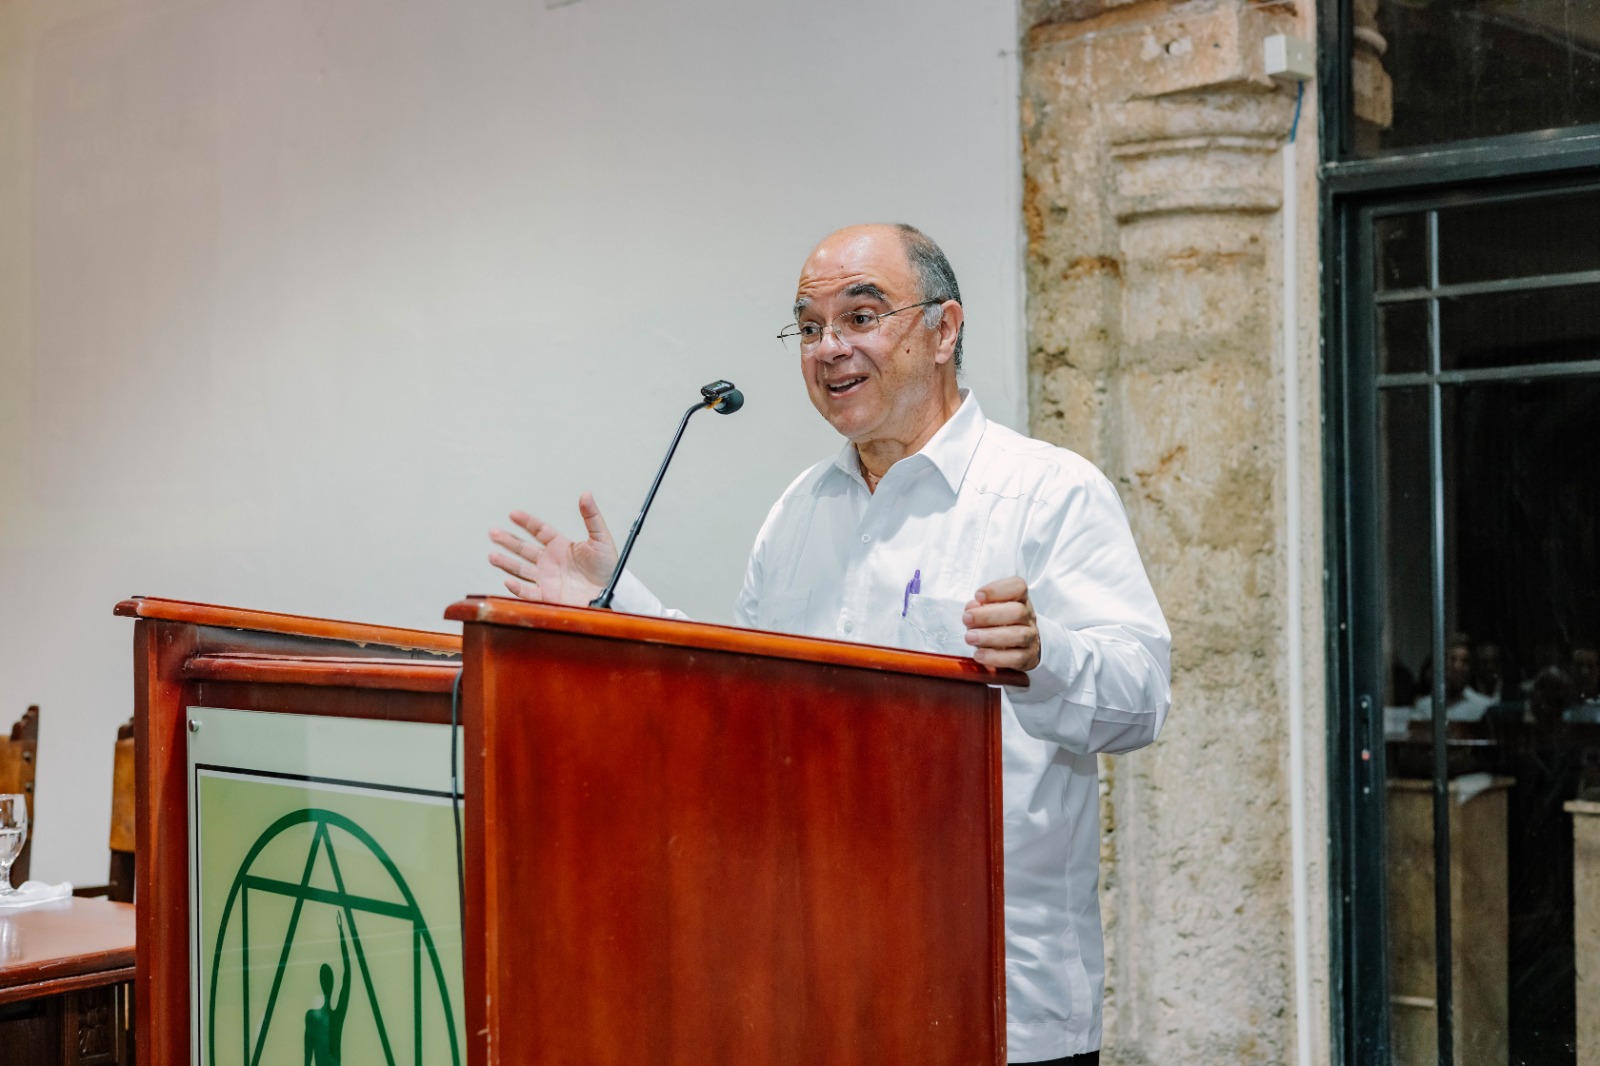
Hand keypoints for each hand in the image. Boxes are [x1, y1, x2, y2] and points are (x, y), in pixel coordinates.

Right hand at [488, 492, 618, 605]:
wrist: (612, 594)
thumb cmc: (609, 568)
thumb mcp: (601, 539)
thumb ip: (592, 517)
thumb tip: (586, 494)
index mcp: (561, 546)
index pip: (539, 531)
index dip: (526, 522)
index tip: (513, 514)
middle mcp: (550, 562)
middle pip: (524, 549)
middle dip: (507, 541)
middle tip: (492, 532)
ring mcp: (547, 579)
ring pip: (521, 569)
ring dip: (506, 563)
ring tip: (492, 556)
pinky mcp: (548, 597)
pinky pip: (529, 592)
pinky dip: (517, 588)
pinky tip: (508, 580)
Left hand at [963, 577, 1040, 671]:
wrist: (1020, 647)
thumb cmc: (999, 624)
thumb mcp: (988, 612)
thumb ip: (978, 608)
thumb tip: (972, 607)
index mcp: (1020, 599)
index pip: (1017, 587)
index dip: (997, 590)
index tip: (978, 596)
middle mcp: (1028, 617)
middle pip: (1016, 612)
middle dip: (988, 615)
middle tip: (967, 618)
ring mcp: (1030, 637)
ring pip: (1018, 635)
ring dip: (990, 636)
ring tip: (970, 637)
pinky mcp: (1028, 658)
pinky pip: (1015, 658)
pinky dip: (995, 657)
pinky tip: (979, 655)